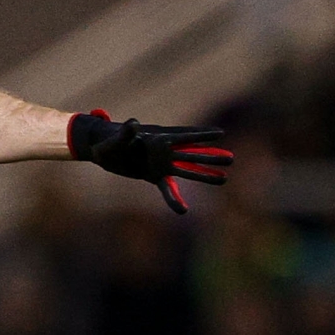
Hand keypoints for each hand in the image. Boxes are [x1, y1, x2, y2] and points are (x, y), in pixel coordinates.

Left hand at [68, 110, 230, 213]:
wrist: (102, 150)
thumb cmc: (108, 141)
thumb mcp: (115, 139)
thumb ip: (126, 133)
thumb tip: (133, 124)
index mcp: (157, 139)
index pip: (183, 136)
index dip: (201, 135)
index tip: (220, 134)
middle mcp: (163, 152)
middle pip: (191, 155)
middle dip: (210, 157)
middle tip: (231, 159)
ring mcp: (160, 164)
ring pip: (186, 171)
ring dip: (203, 176)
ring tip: (224, 179)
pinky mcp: (153, 175)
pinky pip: (167, 189)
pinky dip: (174, 199)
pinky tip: (183, 211)